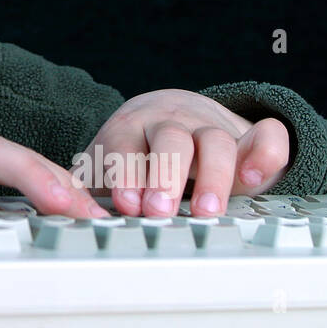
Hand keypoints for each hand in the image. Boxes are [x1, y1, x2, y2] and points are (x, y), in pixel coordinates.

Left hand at [75, 89, 290, 216]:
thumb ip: (87, 188)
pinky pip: (267, 135)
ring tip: (205, 211)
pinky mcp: (248, 137)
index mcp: (129, 129)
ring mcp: (211, 127)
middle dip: (164, 173)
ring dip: (211, 175)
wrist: (170, 114)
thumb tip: (60, 213)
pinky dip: (265, 153)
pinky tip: (256, 178)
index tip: (126, 205)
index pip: (124, 145)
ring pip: (215, 140)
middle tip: (159, 209)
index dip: (125, 172)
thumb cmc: (133, 155)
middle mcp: (170, 123)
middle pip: (170, 139)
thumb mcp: (106, 167)